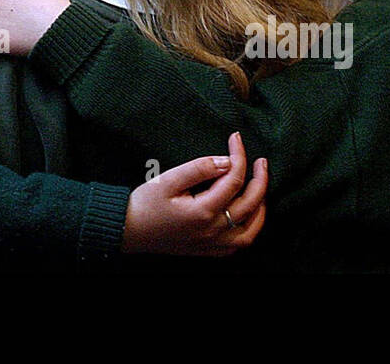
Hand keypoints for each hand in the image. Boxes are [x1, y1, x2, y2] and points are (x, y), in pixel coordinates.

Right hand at [123, 132, 267, 256]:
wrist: (129, 230)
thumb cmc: (145, 203)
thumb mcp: (168, 180)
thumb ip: (198, 168)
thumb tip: (225, 161)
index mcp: (204, 210)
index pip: (234, 178)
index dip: (239, 155)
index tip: (236, 138)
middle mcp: (213, 230)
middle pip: (250, 203)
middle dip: (260, 179)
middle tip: (261, 161)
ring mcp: (212, 244)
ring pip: (251, 229)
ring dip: (261, 207)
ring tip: (260, 188)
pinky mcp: (208, 251)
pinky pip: (238, 244)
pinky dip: (250, 229)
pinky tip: (248, 216)